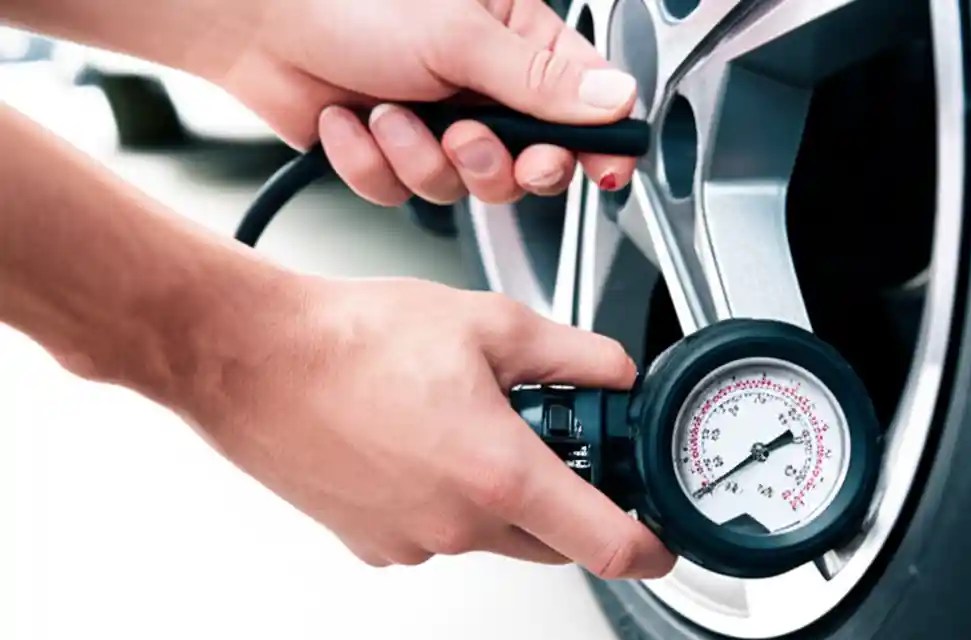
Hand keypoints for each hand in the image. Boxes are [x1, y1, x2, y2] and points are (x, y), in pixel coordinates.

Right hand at [179, 273, 673, 577]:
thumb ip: (574, 354)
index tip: (662, 543)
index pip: (606, 545)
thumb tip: (615, 374)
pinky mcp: (374, 544)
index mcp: (501, 476)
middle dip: (566, 493)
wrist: (253, 360)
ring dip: (499, 487)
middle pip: (551, 537)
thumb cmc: (352, 341)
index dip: (649, 549)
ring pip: (491, 530)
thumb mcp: (489, 324)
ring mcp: (413, 543)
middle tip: (545, 431)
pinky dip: (446, 493)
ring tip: (461, 415)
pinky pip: (437, 530)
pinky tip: (417, 436)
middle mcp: (458, 526)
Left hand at [219, 0, 637, 206]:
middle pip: (531, 166)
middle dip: (495, 164)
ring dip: (422, 159)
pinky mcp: (393, 156)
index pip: (586, 106)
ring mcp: (439, 126)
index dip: (599, 147)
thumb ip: (544, 81)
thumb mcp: (462, 37)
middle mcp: (483, 89)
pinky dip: (373, 164)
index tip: (604, 172)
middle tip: (469, 139)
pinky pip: (406, 194)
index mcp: (518, 41)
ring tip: (390, 112)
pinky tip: (352, 122)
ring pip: (466, 188)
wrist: (257, 18)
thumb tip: (618, 100)